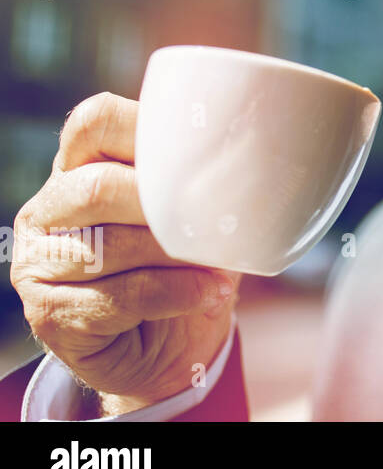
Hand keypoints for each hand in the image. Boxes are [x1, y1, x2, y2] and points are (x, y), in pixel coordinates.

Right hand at [10, 92, 241, 415]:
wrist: (169, 347)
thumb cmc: (184, 266)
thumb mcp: (199, 214)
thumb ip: (206, 180)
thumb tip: (258, 161)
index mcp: (80, 166)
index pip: (96, 122)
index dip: (149, 134)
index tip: (202, 160)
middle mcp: (49, 208)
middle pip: (98, 186)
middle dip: (167, 208)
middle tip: (213, 225)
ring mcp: (39, 262)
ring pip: (108, 245)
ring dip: (178, 257)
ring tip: (217, 265)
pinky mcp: (49, 312)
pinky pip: (119, 297)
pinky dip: (177, 294)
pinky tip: (209, 293)